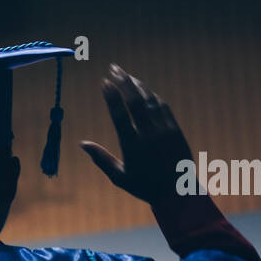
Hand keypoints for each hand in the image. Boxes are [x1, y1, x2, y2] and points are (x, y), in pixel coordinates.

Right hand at [81, 64, 194, 203]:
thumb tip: (82, 144)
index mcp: (132, 146)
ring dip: (137, 85)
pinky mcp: (175, 130)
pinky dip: (152, 96)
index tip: (104, 82)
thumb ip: (100, 158)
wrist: (178, 192)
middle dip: (123, 82)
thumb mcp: (119, 176)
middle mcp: (149, 135)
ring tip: (126, 75)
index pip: (120, 115)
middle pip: (134, 101)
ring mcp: (164, 130)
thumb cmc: (144, 187)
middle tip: (114, 68)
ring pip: (149, 101)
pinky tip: (144, 90)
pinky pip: (162, 107)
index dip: (111, 96)